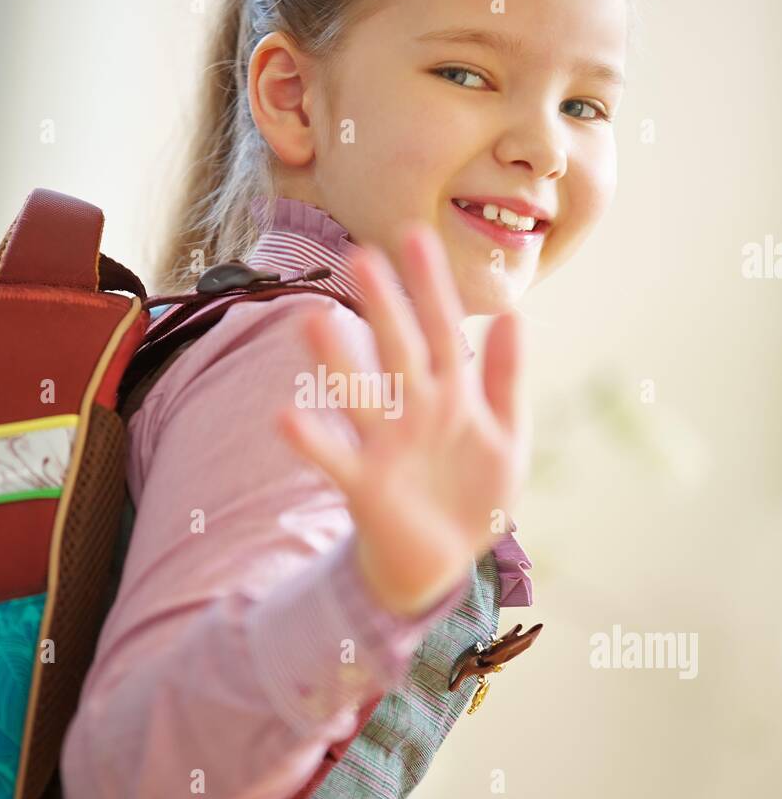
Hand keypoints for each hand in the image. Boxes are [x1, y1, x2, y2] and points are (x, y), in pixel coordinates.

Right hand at [275, 221, 529, 616]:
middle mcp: (415, 412)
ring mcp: (387, 446)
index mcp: (452, 395)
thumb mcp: (506, 435)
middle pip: (399, 351)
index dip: (432, 288)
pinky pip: (336, 459)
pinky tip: (284, 416)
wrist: (443, 560)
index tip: (416, 238)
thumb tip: (513, 315)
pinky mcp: (366, 486)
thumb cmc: (473, 493)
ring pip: (361, 396)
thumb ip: (507, 378)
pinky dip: (312, 441)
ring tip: (312, 320)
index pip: (444, 330)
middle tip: (361, 256)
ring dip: (338, 362)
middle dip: (384, 307)